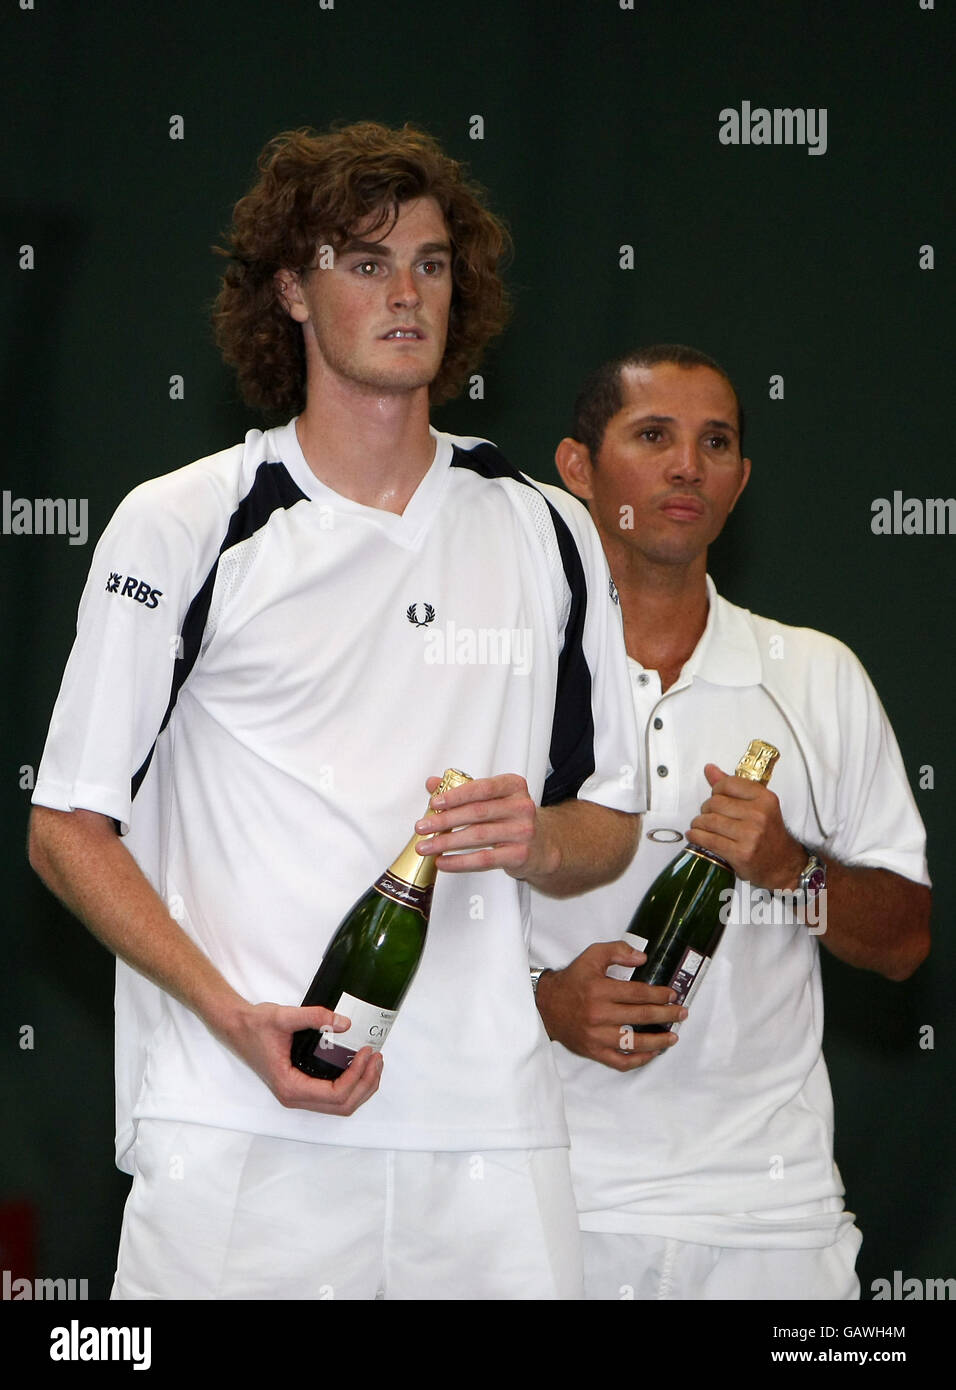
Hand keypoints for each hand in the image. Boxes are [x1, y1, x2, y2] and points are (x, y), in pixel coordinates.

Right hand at [220, 1001, 383, 1115]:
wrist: (237, 1027)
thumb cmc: (255, 1025)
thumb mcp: (284, 1016)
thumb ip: (315, 1017)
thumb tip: (346, 1023)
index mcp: (290, 1086)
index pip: (335, 1093)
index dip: (356, 1076)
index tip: (366, 1052)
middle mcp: (295, 1097)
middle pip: (342, 1105)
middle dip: (365, 1083)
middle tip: (377, 1057)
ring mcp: (298, 1095)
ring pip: (339, 1104)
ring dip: (361, 1087)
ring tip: (374, 1062)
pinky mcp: (302, 1087)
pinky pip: (332, 1096)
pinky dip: (351, 1085)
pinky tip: (359, 1066)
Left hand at [415, 773, 557, 880]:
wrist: (544, 844)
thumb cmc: (513, 817)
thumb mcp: (493, 798)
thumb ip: (463, 789)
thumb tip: (433, 783)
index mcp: (514, 786)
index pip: (482, 788)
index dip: (456, 795)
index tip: (434, 803)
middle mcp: (521, 807)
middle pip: (476, 813)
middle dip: (444, 821)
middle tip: (422, 827)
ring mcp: (523, 832)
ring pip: (477, 837)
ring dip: (447, 842)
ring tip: (427, 846)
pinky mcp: (520, 855)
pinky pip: (484, 859)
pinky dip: (460, 862)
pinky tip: (444, 861)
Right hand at [535, 941, 686, 1070]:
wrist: (546, 1005)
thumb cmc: (572, 980)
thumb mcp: (591, 956)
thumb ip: (617, 951)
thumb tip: (642, 958)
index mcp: (599, 990)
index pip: (638, 993)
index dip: (659, 995)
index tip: (672, 995)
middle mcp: (599, 1014)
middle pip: (641, 1016)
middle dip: (666, 1014)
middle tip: (681, 1013)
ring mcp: (597, 1036)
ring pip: (634, 1042)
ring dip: (658, 1041)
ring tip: (673, 1037)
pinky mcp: (594, 1051)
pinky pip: (620, 1061)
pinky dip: (639, 1060)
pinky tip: (651, 1053)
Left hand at [687, 763, 805, 890]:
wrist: (783, 865)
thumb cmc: (768, 834)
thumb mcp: (758, 806)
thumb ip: (733, 786)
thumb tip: (709, 768)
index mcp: (765, 798)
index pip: (727, 784)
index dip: (716, 790)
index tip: (716, 798)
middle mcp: (759, 815)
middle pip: (715, 803)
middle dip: (706, 809)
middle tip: (708, 816)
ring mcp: (750, 835)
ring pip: (709, 821)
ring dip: (698, 824)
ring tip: (700, 826)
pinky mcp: (741, 853)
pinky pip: (709, 840)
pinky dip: (696, 837)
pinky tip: (695, 836)